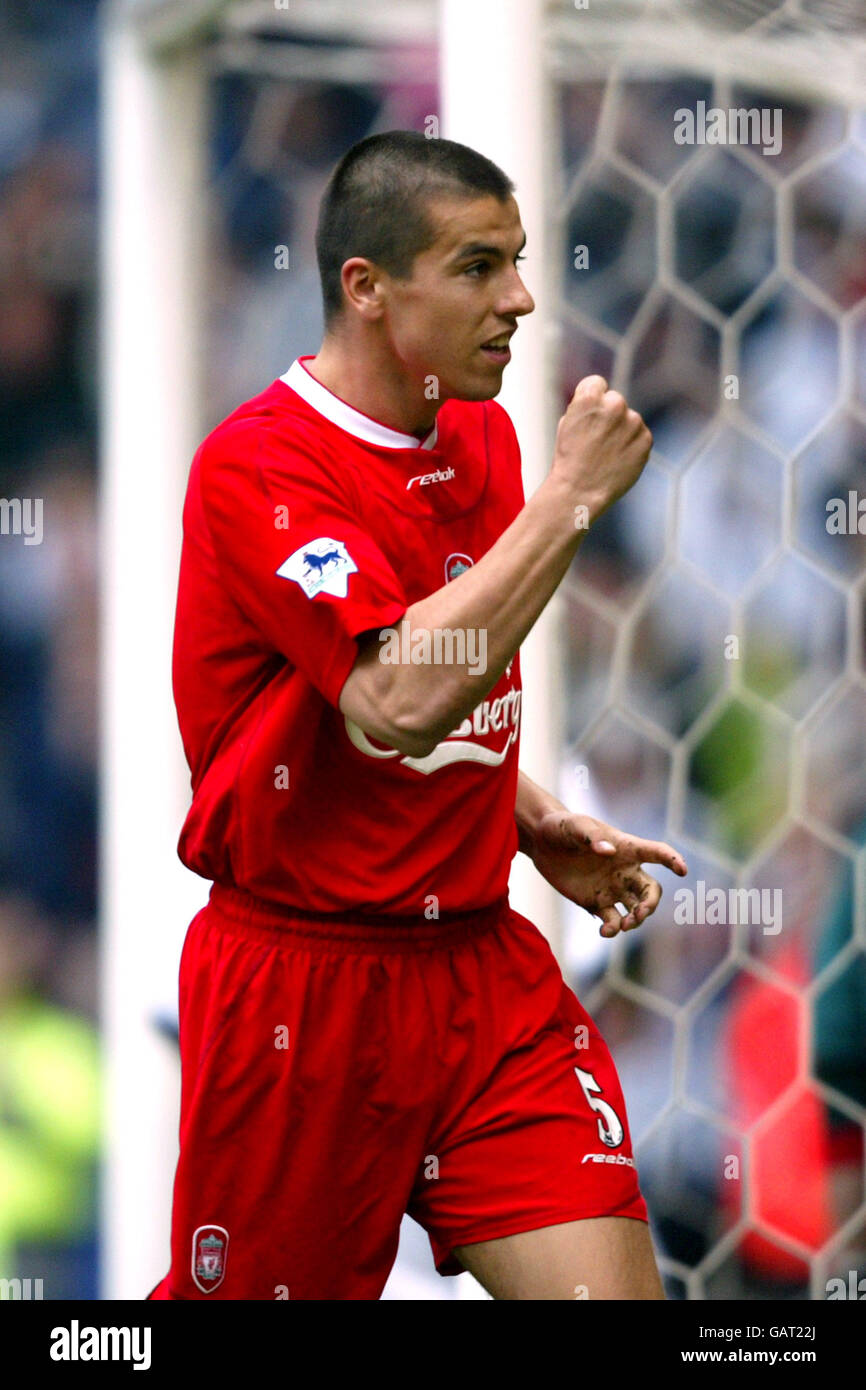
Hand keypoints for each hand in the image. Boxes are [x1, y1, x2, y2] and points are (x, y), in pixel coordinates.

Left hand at [529, 811, 687, 937]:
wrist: (542, 842)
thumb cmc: (562, 827)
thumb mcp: (574, 826)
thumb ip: (591, 837)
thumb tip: (608, 852)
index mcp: (626, 848)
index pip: (656, 853)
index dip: (672, 860)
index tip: (682, 870)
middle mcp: (625, 871)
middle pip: (651, 891)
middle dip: (651, 904)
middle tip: (639, 913)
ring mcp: (613, 889)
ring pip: (636, 910)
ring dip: (635, 920)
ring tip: (622, 925)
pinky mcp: (597, 903)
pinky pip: (613, 921)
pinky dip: (613, 930)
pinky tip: (604, 932)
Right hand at [551, 376, 651, 523]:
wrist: (580, 491)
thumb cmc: (569, 459)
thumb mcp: (567, 424)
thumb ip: (586, 407)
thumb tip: (601, 400)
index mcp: (590, 397)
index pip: (597, 383)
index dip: (592, 399)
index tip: (589, 415)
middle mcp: (615, 404)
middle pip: (615, 400)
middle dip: (609, 415)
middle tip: (597, 439)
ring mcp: (633, 422)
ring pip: (629, 419)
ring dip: (622, 431)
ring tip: (606, 453)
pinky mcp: (646, 438)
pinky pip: (640, 435)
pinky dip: (632, 445)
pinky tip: (618, 459)